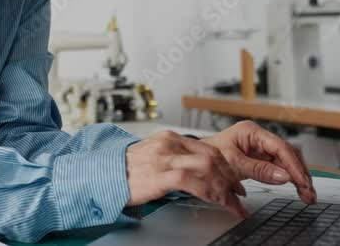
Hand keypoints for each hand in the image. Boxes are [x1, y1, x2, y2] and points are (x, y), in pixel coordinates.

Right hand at [125, 130, 249, 218]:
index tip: (233, 181)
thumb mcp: (151, 156)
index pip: (207, 148)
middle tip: (237, 194)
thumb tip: (196, 171)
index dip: (226, 166)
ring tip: (229, 202)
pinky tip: (215, 202)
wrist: (102, 175)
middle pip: (212, 157)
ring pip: (207, 168)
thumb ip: (172, 157)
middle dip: (229, 178)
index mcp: (168, 138)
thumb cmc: (124, 170)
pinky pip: (193, 182)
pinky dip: (210, 193)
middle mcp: (168, 145)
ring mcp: (164, 159)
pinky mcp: (159, 176)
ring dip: (223, 187)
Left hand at [201, 120, 316, 204]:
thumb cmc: (208, 155)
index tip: (302, 182)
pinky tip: (297, 189)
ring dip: (297, 178)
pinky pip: (278, 168)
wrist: (195, 160)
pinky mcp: (259, 158)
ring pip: (286, 161)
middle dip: (300, 173)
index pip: (280, 147)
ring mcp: (260, 148)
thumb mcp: (233, 164)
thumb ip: (259, 170)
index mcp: (252, 132)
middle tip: (309, 193)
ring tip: (306, 195)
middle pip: (287, 154)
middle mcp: (258, 138)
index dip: (294, 166)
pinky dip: (287, 179)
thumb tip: (283, 176)